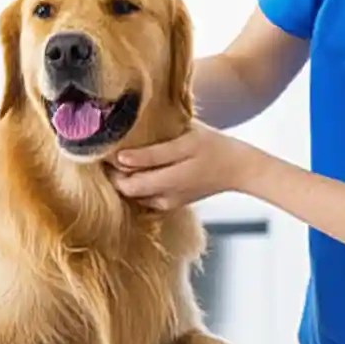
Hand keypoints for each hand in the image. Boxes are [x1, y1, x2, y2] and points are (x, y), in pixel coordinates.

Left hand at [108, 120, 259, 210]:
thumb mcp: (186, 142)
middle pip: (126, 191)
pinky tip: (140, 167)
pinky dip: (139, 184)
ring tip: (123, 156)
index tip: (104, 148)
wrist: (240, 168)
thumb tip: (121, 158)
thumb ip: (154, 152)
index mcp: (168, 181)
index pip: (125, 183)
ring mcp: (169, 202)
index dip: (110, 168)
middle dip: (114, 173)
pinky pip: (146, 196)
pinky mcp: (173, 202)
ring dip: (126, 179)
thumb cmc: (214, 147)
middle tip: (110, 150)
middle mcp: (165, 197)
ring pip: (135, 195)